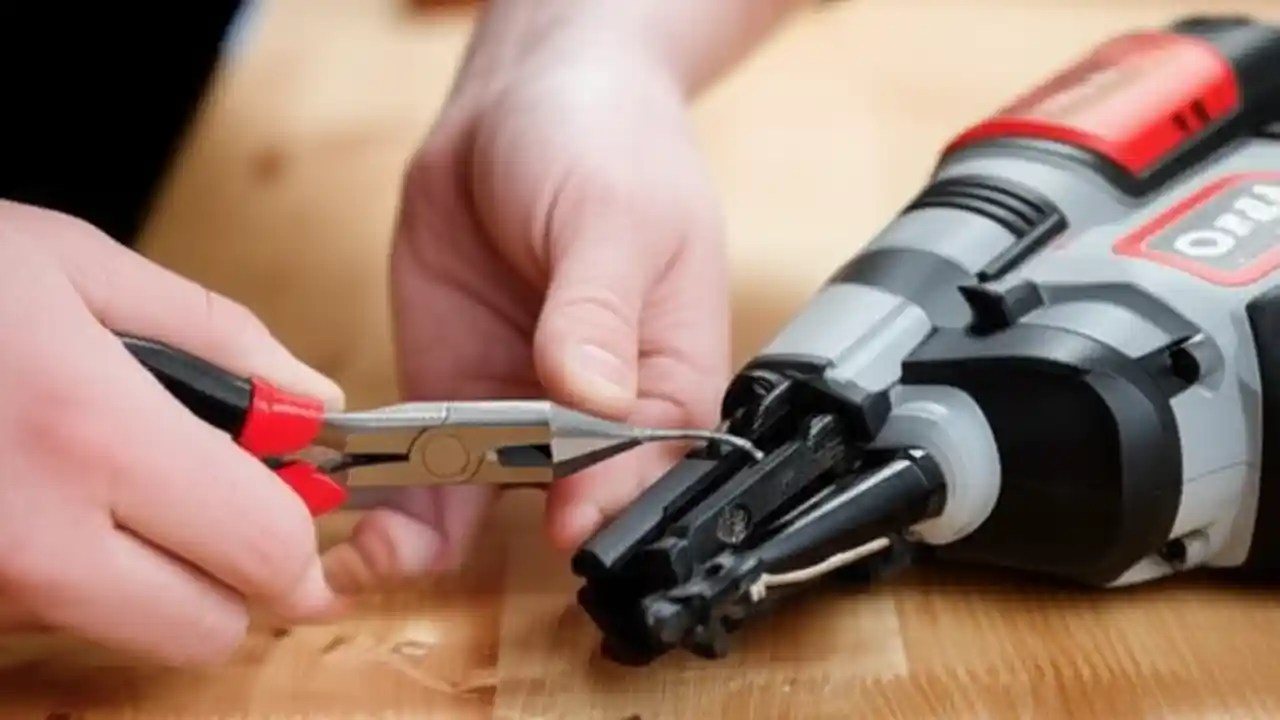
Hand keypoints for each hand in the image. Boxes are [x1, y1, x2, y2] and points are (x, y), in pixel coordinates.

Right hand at [0, 201, 345, 664]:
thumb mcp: (70, 263)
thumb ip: (220, 337)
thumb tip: (314, 402)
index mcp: (89, 435)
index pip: (262, 552)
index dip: (300, 539)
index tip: (298, 507)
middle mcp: (30, 541)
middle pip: (203, 629)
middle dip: (230, 574)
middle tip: (205, 500)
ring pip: (119, 633)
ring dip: (141, 577)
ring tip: (88, 476)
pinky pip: (34, 627)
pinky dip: (60, 582)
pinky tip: (27, 498)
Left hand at [321, 8, 732, 587]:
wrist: (522, 102)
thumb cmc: (604, 145)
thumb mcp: (612, 218)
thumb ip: (599, 310)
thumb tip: (592, 396)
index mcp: (667, 378)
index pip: (649, 461)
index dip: (606, 494)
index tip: (563, 512)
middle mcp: (596, 411)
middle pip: (563, 497)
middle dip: (503, 530)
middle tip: (435, 549)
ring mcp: (519, 408)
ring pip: (489, 497)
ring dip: (434, 534)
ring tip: (378, 553)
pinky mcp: (453, 396)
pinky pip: (429, 467)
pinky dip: (395, 500)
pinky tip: (362, 524)